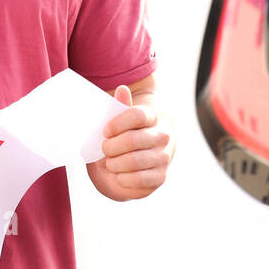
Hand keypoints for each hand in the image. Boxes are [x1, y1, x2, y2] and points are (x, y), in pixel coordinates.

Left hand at [87, 83, 172, 200]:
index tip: (105, 131)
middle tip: (105, 149)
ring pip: (133, 161)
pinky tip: (119, 174)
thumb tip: (122, 89)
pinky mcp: (160, 176)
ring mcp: (163, 156)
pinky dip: (122, 178)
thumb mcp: (121, 121)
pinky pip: (138, 179)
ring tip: (110, 162)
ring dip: (114, 164)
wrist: (139, 162)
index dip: (117, 124)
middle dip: (111, 147)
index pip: (137, 115)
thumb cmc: (125, 137)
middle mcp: (162, 136)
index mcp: (152, 117)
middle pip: (131, 140)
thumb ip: (121, 106)